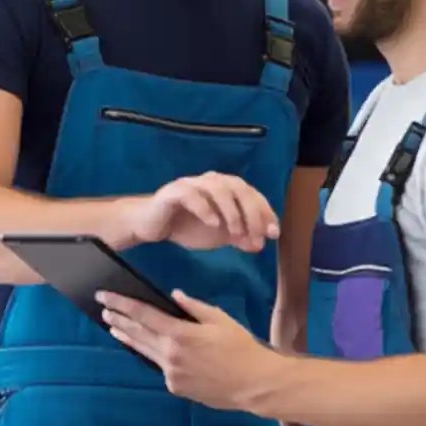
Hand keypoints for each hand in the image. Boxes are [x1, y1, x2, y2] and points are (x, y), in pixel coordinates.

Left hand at [97, 288, 275, 410]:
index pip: (142, 314)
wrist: (254, 384)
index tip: (105, 295)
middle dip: (118, 319)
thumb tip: (174, 295)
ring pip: (144, 351)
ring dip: (127, 338)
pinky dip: (152, 354)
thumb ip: (193, 307)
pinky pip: (160, 367)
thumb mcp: (219, 319)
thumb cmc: (240, 348)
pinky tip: (146, 347)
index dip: (121, 303)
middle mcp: (170, 354)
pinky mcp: (176, 387)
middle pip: (137, 333)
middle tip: (103, 309)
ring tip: (113, 327)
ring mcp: (171, 373)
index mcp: (180, 334)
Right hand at [125, 172, 279, 251]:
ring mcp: (191, 184)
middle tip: (257, 236)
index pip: (251, 194)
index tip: (274, 233)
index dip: (265, 211)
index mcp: (224, 188)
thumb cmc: (185, 225)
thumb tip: (260, 244)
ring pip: (217, 188)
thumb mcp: (218, 235)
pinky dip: (205, 208)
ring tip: (236, 233)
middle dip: (252, 212)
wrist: (151, 225)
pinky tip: (213, 224)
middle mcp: (210, 181)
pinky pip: (192, 194)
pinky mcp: (172, 192)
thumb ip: (238, 237)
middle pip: (238, 187)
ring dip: (231, 211)